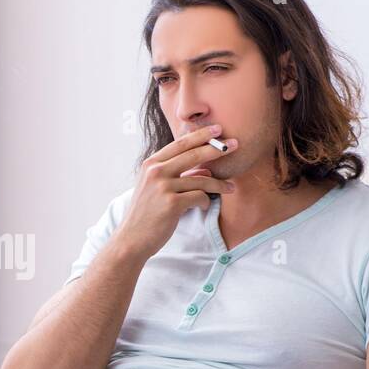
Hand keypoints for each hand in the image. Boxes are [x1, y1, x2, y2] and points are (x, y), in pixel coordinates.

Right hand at [115, 123, 236, 260]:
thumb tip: (206, 168)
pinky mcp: (171, 203)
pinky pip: (199, 197)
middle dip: (217, 148)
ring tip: (231, 188)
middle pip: (193, 154)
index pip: (180, 144)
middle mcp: (156, 171)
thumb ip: (178, 175)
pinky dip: (205, 201)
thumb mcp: (157, 189)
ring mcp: (163, 186)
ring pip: (201, 179)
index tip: (218, 129)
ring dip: (219, 184)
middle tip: (236, 144)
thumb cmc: (146, 214)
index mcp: (151, 164)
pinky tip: (204, 206)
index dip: (201, 135)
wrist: (132, 239)